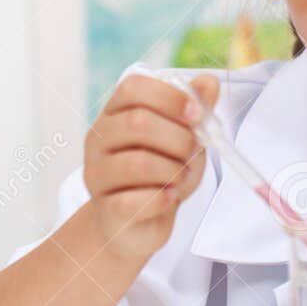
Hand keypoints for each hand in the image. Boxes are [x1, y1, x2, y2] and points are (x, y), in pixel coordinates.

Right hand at [83, 71, 218, 263]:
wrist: (140, 223)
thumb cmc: (163, 173)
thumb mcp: (185, 137)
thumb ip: (196, 110)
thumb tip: (209, 82)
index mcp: (116, 112)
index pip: (133, 88)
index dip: (170, 97)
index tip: (197, 115)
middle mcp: (99, 139)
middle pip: (137, 123)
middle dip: (179, 138)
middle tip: (193, 153)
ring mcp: (97, 174)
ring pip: (137, 163)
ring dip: (174, 171)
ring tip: (182, 179)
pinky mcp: (105, 209)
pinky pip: (134, 201)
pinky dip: (163, 198)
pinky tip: (171, 198)